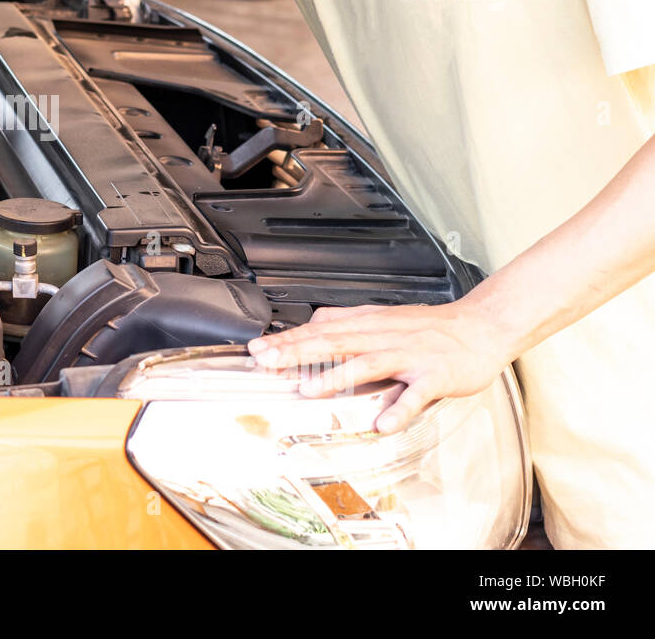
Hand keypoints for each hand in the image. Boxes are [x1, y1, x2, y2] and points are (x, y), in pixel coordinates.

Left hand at [246, 299, 517, 433]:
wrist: (483, 326)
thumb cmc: (431, 327)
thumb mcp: (383, 317)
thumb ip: (348, 321)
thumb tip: (311, 322)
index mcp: (370, 324)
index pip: (321, 330)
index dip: (288, 340)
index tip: (258, 349)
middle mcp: (385, 337)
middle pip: (335, 343)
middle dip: (298, 353)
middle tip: (267, 362)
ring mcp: (410, 356)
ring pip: (368, 364)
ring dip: (337, 376)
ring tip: (309, 390)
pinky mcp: (436, 375)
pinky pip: (416, 395)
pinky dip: (400, 409)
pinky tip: (383, 424)